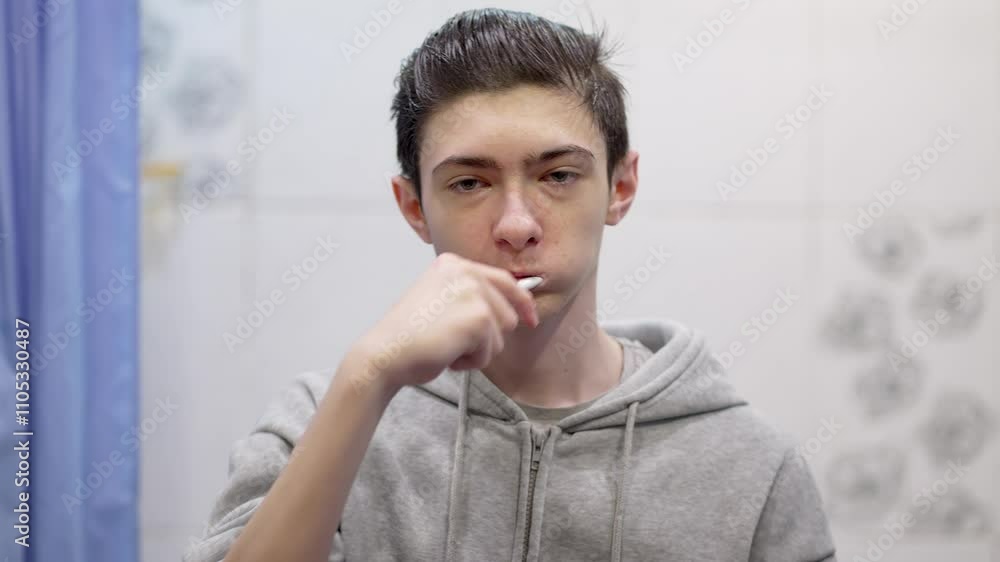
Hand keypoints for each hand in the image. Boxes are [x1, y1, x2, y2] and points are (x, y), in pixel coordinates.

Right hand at [352, 252, 539, 389]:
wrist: (386, 352)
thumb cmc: (408, 335)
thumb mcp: (440, 301)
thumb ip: (470, 297)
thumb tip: (514, 311)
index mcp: (454, 264)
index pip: (504, 280)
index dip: (522, 302)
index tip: (531, 317)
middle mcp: (466, 272)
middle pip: (508, 311)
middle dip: (487, 335)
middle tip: (453, 340)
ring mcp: (474, 293)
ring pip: (501, 333)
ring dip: (478, 350)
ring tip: (447, 345)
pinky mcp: (479, 318)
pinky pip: (490, 350)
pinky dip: (471, 361)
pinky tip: (447, 354)